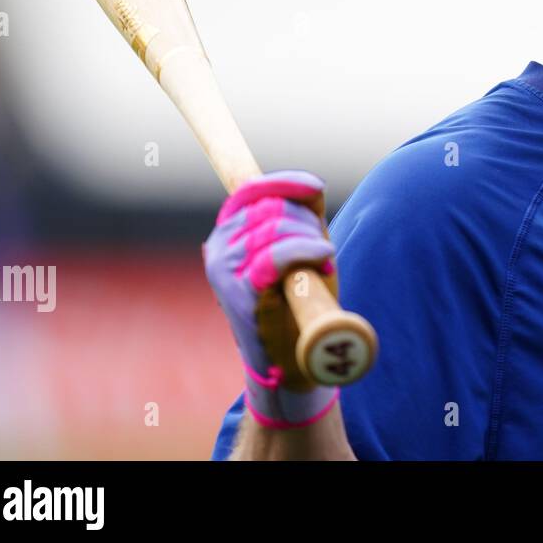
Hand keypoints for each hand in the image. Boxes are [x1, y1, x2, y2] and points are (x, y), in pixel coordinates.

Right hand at [203, 170, 339, 428]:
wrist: (289, 359)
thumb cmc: (297, 300)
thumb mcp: (301, 248)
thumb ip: (302, 215)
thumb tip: (312, 187)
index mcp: (228, 233)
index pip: (250, 191)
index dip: (284, 183)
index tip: (317, 188)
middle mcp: (218, 247)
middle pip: (271, 208)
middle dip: (307, 223)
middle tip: (321, 251)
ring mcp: (224, 270)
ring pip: (277, 229)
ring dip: (310, 240)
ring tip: (321, 264)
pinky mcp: (238, 294)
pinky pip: (274, 258)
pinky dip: (304, 251)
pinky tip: (324, 256)